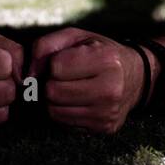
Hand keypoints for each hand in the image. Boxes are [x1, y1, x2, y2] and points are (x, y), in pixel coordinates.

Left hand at [30, 28, 146, 133]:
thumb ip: (46, 45)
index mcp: (106, 60)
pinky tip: (76, 101)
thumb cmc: (100, 52)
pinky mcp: (104, 128)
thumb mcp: (76, 37)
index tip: (64, 61)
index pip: (56, 68)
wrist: (136, 77)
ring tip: (68, 88)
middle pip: (53, 92)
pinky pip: (65, 124)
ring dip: (54, 100)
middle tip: (62, 77)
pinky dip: (64, 112)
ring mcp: (108, 112)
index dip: (53, 63)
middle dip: (51, 83)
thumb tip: (28, 75)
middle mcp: (110, 89)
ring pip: (55, 112)